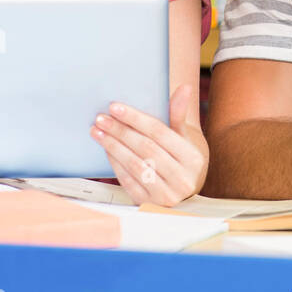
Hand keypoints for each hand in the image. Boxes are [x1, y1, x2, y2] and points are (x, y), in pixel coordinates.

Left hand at [91, 84, 207, 205]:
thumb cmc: (183, 156)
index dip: (136, 119)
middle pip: (145, 148)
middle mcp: (183, 178)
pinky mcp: (150, 203)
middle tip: (101, 118)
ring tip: (98, 131)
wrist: (186, 185)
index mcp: (193, 158)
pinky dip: (115, 163)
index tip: (115, 107)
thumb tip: (184, 87)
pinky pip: (128, 181)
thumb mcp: (185, 136)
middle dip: (120, 131)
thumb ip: (179, 113)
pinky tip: (106, 149)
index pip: (160, 133)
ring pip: (134, 165)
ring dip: (113, 146)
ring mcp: (166, 194)